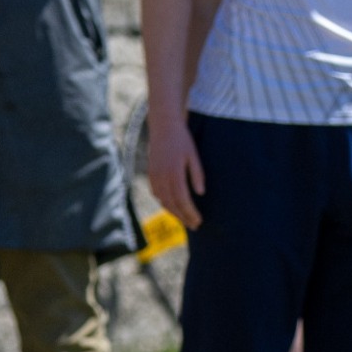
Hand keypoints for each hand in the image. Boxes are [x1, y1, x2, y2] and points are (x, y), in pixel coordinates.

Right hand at [145, 115, 204, 229]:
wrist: (163, 126)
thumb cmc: (182, 140)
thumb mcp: (193, 155)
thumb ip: (197, 174)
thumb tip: (200, 194)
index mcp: (173, 173)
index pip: (182, 200)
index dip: (190, 213)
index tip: (199, 221)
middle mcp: (161, 177)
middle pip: (172, 204)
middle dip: (183, 217)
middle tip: (195, 226)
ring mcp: (153, 176)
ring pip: (163, 201)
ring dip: (174, 212)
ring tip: (185, 219)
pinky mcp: (150, 174)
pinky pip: (157, 194)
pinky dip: (165, 203)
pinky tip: (173, 206)